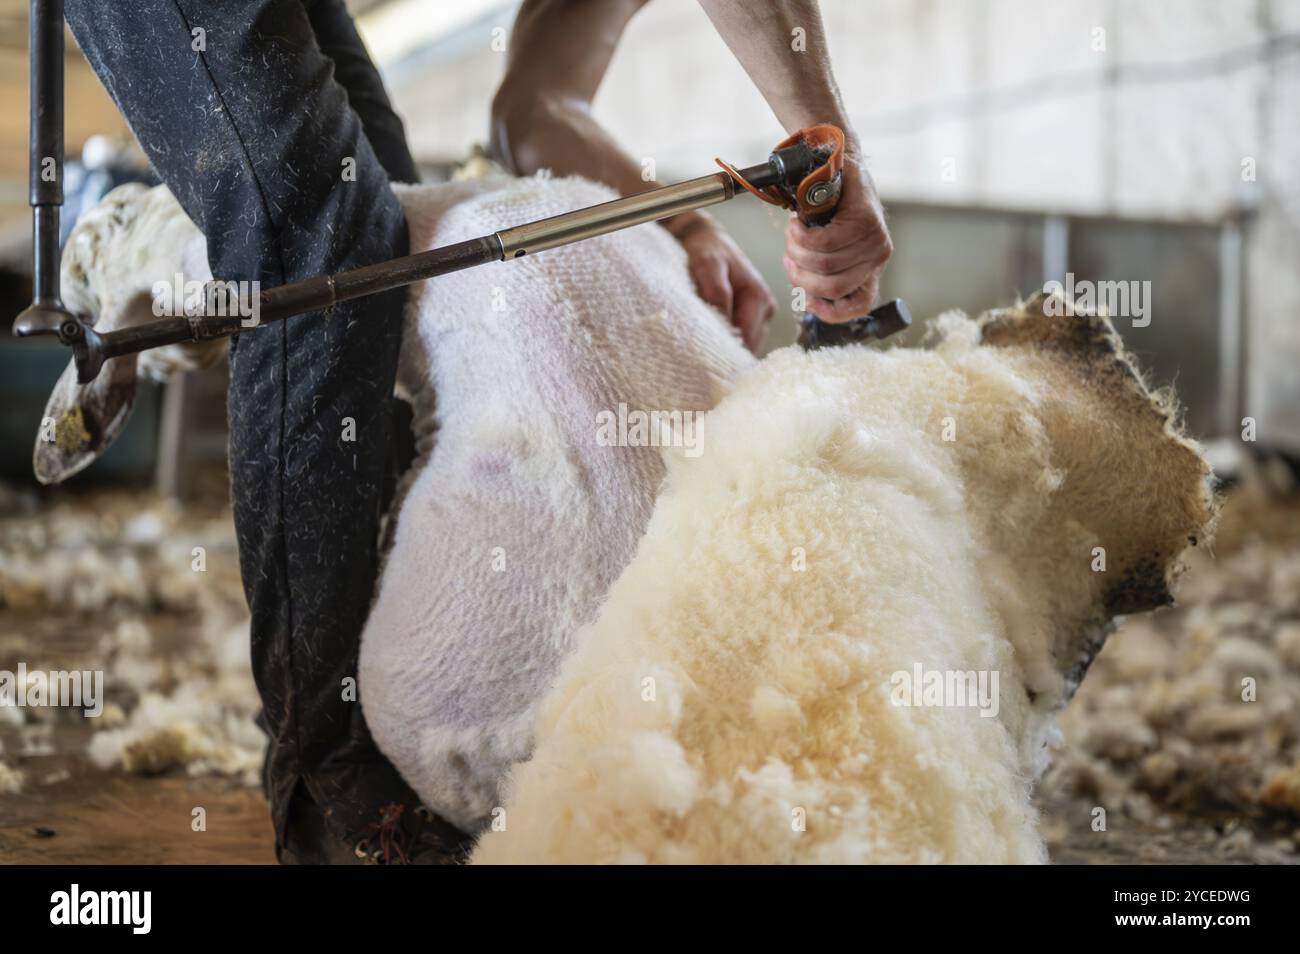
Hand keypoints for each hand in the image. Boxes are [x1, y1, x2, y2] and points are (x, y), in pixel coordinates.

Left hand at [671, 213, 775, 352]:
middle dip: (727, 350)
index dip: (727, 350)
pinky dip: (726, 338)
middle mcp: (766, 309)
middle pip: (748, 345)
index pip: (747, 339)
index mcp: (760, 297)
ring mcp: (760, 315)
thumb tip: (725, 325)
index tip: (703, 355)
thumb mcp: (708, 266)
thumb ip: (717, 293)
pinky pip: (740, 337)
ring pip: (745, 344)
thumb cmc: (707, 251)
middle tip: (700, 352)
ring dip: (726, 345)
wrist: (706, 240)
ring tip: (704, 341)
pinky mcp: (751, 318)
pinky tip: (710, 334)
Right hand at [782, 152, 892, 322]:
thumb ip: (824, 273)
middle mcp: (877, 257)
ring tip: (792, 234)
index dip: (831, 312)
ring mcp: (874, 239)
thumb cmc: (827, 208)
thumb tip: (810, 300)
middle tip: (790, 254)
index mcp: (870, 269)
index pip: (859, 306)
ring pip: (824, 265)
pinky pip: (825, 243)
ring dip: (796, 251)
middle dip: (800, 275)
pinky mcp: (865, 220)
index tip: (808, 301)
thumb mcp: (828, 246)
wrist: (833, 164)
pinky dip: (801, 237)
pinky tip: (796, 226)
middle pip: (830, 287)